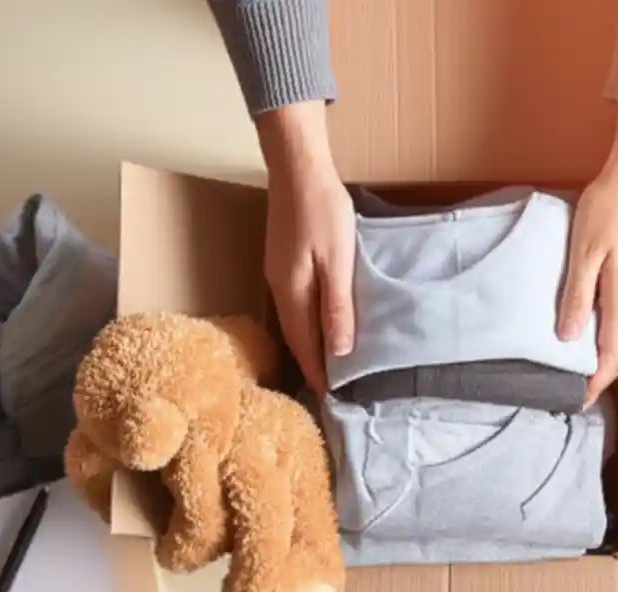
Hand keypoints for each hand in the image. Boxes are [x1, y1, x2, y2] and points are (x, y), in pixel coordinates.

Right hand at [256, 102, 355, 393]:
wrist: (296, 167)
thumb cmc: (322, 210)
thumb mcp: (338, 260)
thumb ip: (337, 305)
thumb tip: (340, 351)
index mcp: (292, 292)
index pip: (304, 344)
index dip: (317, 372)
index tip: (331, 398)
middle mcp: (278, 287)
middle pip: (295, 336)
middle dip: (312, 363)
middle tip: (333, 388)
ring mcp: (277, 273)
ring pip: (294, 319)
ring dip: (309, 343)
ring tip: (329, 363)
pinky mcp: (282, 260)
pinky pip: (294, 302)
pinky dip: (307, 321)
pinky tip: (319, 322)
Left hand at [557, 107, 617, 406]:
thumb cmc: (611, 207)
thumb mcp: (583, 253)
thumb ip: (577, 298)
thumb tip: (570, 339)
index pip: (614, 355)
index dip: (597, 381)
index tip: (577, 401)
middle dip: (604, 373)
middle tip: (579, 388)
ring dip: (610, 353)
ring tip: (584, 364)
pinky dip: (615, 331)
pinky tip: (597, 325)